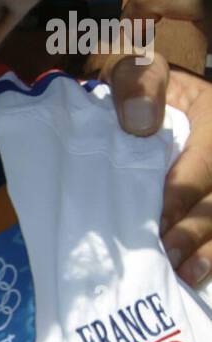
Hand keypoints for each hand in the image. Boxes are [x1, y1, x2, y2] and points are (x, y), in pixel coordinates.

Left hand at [155, 67, 211, 287]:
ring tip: (187, 276)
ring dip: (210, 249)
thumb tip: (139, 123)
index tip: (160, 220)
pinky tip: (197, 275)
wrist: (146, 90)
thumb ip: (139, 82)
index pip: (206, 160)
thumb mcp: (136, 65)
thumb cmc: (139, 81)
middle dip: (197, 230)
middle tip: (168, 258)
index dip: (184, 193)